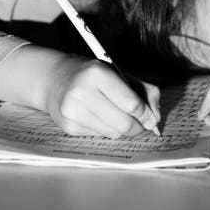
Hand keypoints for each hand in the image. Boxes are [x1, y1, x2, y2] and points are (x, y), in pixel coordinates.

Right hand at [45, 56, 160, 138]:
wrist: (54, 79)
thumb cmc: (92, 75)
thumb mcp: (118, 73)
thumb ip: (143, 92)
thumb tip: (155, 119)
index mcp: (97, 73)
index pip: (131, 104)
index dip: (146, 114)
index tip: (150, 118)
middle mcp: (81, 92)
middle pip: (124, 124)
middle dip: (137, 127)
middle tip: (140, 124)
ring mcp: (72, 111)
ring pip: (113, 133)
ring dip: (121, 129)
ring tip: (116, 116)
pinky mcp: (68, 126)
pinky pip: (100, 136)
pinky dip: (106, 129)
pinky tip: (97, 116)